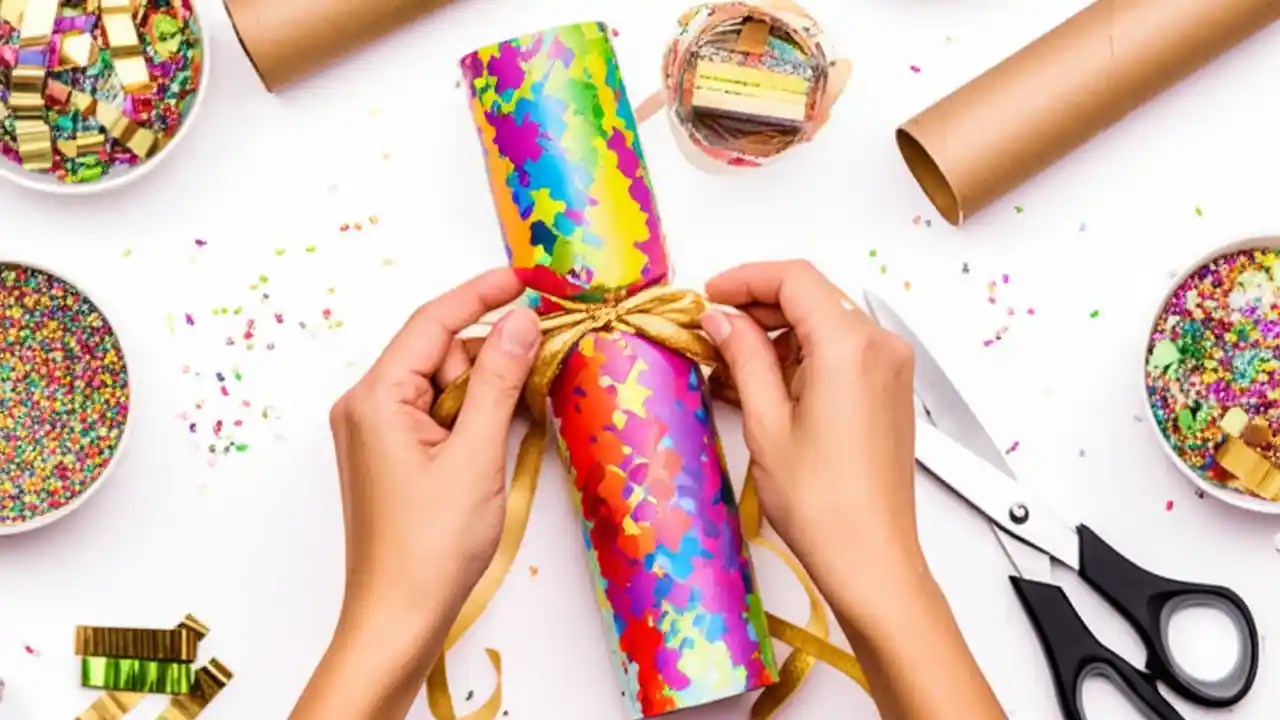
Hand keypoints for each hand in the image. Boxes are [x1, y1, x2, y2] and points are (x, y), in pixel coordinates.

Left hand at [294, 269, 540, 718]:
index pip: (432, 322)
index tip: (525, 277)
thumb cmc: (431, 547)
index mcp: (375, 398)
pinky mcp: (390, 458)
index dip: (481, 293)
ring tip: (512, 430)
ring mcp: (375, 433)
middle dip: (488, 359)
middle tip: (539, 372)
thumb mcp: (475, 455)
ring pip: (441, 386)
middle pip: (438, 353)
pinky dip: (469, 419)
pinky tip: (496, 440)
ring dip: (483, 394)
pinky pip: (435, 416)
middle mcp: (366, 407)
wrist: (396, 620)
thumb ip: (500, 381)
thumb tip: (522, 320)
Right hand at [701, 261, 1001, 719]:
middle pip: (813, 296)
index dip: (746, 277)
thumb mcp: (767, 421)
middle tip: (712, 328)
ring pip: (826, 323)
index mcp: (850, 345)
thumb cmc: (822, 502)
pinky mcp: (889, 392)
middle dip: (759, 304)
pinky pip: (842, 353)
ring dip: (778, 332)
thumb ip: (743, 356)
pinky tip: (764, 382)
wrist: (872, 558)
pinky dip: (802, 356)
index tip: (710, 295)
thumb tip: (721, 319)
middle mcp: (879, 347)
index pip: (795, 279)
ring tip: (730, 362)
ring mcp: (890, 369)